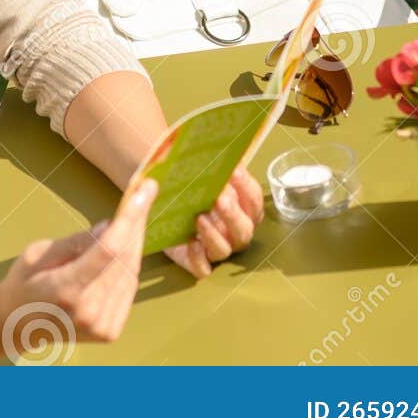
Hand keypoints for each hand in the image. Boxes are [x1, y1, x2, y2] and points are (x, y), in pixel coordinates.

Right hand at [0, 178, 157, 352]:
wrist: (17, 326)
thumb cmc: (23, 283)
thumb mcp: (38, 253)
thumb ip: (76, 241)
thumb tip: (110, 226)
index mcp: (67, 290)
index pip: (108, 250)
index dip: (130, 218)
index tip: (145, 189)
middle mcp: (89, 312)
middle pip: (125, 258)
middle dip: (137, 221)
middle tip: (144, 191)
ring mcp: (102, 326)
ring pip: (131, 271)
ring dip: (134, 240)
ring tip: (132, 216)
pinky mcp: (110, 331)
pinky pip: (129, 286)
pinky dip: (129, 262)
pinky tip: (123, 247)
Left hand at [163, 165, 264, 279]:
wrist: (164, 203)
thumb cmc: (190, 184)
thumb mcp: (200, 168)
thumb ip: (210, 161)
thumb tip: (215, 149)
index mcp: (242, 208)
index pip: (254, 200)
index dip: (246, 187)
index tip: (233, 171)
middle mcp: (233, 231)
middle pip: (244, 230)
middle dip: (232, 213)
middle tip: (219, 198)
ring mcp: (215, 247)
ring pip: (224, 249)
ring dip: (214, 233)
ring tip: (200, 217)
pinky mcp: (195, 260)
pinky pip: (202, 268)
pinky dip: (198, 258)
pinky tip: (191, 242)